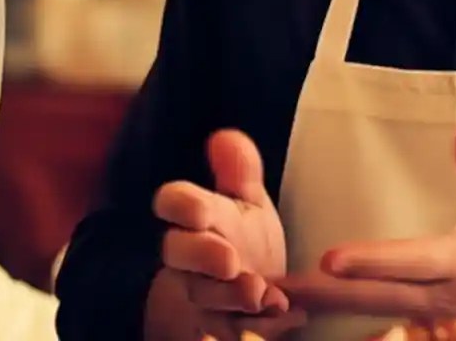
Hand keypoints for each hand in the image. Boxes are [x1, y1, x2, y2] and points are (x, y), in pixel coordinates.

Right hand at [146, 130, 301, 340]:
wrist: (247, 300)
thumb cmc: (245, 244)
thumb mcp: (246, 207)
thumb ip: (239, 173)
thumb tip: (226, 135)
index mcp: (196, 219)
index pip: (172, 202)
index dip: (181, 205)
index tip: (200, 209)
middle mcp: (189, 259)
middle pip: (178, 252)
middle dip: (201, 256)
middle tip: (231, 261)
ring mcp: (200, 297)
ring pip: (202, 297)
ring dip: (231, 297)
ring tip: (264, 296)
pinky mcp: (213, 330)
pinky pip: (220, 333)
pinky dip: (249, 331)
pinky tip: (283, 319)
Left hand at [274, 115, 455, 340]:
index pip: (412, 260)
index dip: (372, 261)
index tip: (330, 258)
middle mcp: (442, 297)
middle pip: (374, 297)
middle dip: (323, 293)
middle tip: (276, 285)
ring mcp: (433, 325)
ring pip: (370, 318)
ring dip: (325, 309)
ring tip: (276, 299)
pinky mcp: (426, 337)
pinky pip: (381, 332)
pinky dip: (346, 325)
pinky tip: (305, 315)